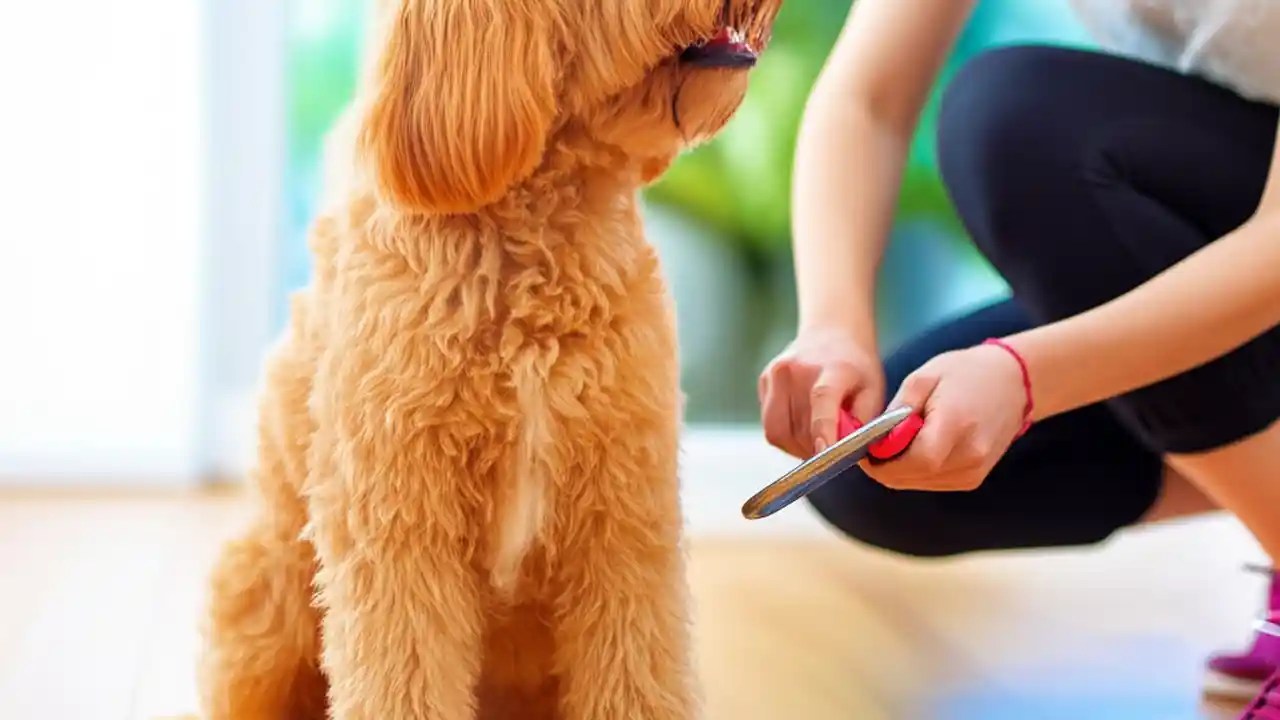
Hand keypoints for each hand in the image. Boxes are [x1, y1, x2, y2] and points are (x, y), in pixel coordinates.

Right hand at [758, 325, 884, 459]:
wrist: (832, 331)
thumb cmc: (857, 367)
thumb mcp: (873, 392)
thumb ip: (861, 424)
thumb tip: (846, 455)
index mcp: (833, 368)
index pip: (822, 399)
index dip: (823, 429)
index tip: (825, 454)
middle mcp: (797, 368)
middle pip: (797, 426)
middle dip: (813, 450)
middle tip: (829, 451)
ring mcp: (775, 374)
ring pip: (777, 431)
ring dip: (796, 446)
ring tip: (816, 438)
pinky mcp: (764, 381)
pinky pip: (770, 424)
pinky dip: (787, 434)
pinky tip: (803, 423)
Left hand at [862, 344, 1027, 490]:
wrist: (1013, 382)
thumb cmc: (965, 373)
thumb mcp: (923, 378)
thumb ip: (896, 413)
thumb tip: (873, 442)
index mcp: (956, 426)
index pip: (912, 462)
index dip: (881, 462)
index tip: (864, 450)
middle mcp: (969, 456)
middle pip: (910, 477)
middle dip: (884, 467)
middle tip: (872, 446)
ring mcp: (974, 471)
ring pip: (918, 483)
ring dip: (899, 469)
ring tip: (898, 441)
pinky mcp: (973, 478)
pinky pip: (932, 482)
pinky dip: (917, 471)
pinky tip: (917, 448)